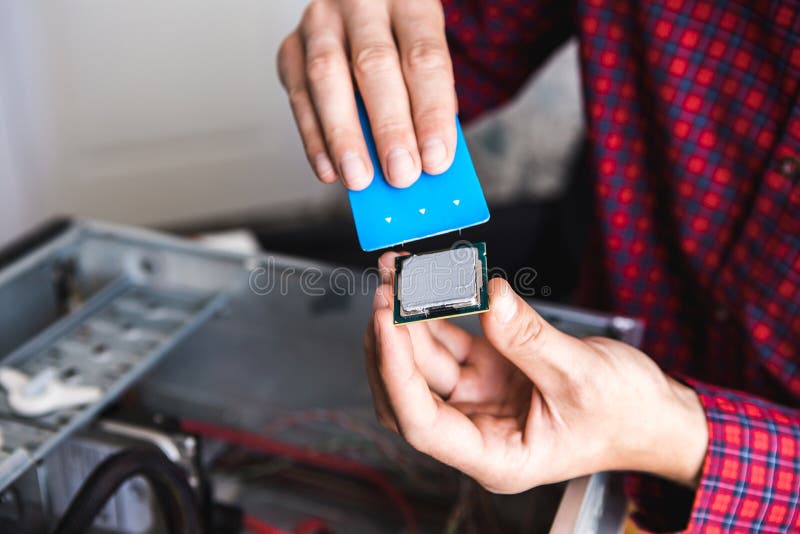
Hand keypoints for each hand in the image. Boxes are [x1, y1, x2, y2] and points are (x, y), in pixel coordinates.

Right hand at [277, 0, 456, 189]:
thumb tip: (425, 158)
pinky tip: (329, 168)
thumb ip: (427, 98)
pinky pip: (297, 95)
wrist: (363, 6)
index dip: (431, 112)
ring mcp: (320, 21)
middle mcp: (361, 2)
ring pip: (326, 77)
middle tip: (401, 173)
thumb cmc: (401, 38)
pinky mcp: (290, 47)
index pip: (424, 57)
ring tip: (360, 178)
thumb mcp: (424, 50)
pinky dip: (313, 138)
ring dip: (343, 136)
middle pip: (373, 65)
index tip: (436, 158)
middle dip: (389, 127)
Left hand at [364, 252, 707, 492]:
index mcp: (494, 456)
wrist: (653, 412)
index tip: (386, 321)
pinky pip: (448, 340)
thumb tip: (486, 295)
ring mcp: (478, 398)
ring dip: (405, 318)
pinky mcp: (487, 369)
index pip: (423, 424)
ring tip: (395, 271)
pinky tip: (422, 278)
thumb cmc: (626, 413)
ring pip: (423, 361)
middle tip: (386, 289)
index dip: (396, 373)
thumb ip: (529, 338)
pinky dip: (433, 310)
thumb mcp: (582, 375)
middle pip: (410, 392)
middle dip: (390, 342)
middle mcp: (476, 431)